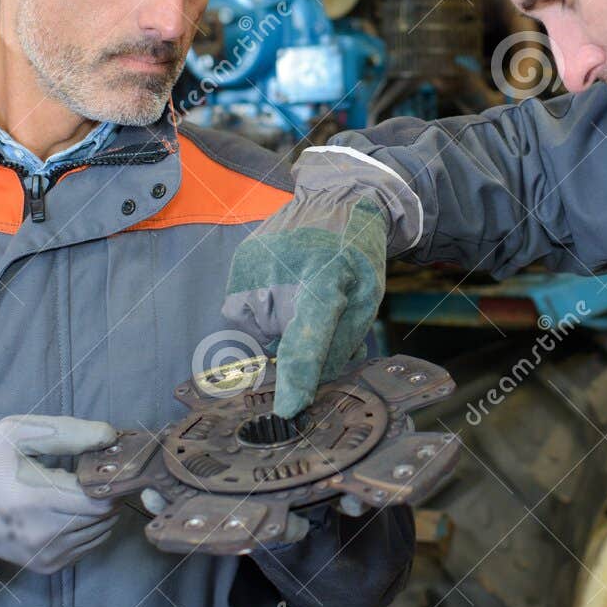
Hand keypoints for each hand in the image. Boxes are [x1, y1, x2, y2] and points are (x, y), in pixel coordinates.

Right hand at [0, 415, 120, 572]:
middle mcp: (40, 534)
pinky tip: (70, 507)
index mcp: (31, 499)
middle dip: (108, 491)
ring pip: (101, 531)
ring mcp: (45, 555)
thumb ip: (66, 432)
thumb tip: (109, 436)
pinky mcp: (47, 566)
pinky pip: (89, 544)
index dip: (110, 478)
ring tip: (79, 488)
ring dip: (100, 508)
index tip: (106, 461)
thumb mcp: (16, 433)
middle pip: (104, 515)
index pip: (99, 499)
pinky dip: (90, 525)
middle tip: (95, 472)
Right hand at [223, 189, 388, 418]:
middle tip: (319, 303)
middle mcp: (284, 270)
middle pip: (282, 339)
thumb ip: (340, 343)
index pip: (307, 338)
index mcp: (326, 279)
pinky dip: (261, 307)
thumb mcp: (367, 299)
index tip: (287, 409)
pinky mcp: (239, 261)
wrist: (338, 197)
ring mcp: (255, 263)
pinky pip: (242, 311)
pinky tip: (281, 282)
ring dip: (278, 322)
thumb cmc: (358, 254)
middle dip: (298, 337)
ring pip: (259, 329)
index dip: (297, 377)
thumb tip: (309, 383)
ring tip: (299, 287)